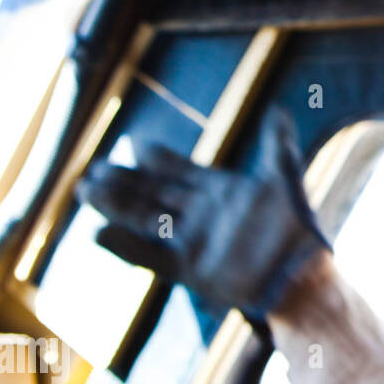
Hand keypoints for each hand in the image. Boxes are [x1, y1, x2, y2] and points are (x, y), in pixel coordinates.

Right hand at [75, 108, 330, 321]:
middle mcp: (201, 215)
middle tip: (93, 169)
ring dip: (116, 206)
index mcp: (220, 191)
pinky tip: (98, 233)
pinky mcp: (190, 270)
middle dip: (123, 182)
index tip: (135, 143)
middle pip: (154, 194)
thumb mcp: (284, 179)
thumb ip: (276, 145)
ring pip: (145, 219)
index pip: (180, 170)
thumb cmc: (295, 227)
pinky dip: (125, 246)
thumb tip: (279, 109)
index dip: (158, 159)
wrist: (298, 274)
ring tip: (85, 190)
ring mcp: (193, 242)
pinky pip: (151, 257)